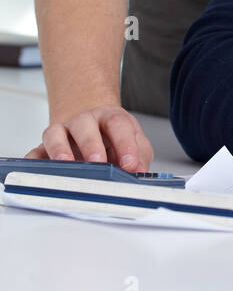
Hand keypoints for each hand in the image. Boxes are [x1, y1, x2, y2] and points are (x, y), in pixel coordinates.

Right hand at [25, 105, 153, 173]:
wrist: (92, 125)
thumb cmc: (114, 138)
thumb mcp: (135, 143)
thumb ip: (139, 156)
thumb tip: (139, 172)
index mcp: (110, 117)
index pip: (118, 124)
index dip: (125, 144)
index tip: (130, 164)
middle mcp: (85, 121)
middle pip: (85, 125)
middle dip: (91, 144)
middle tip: (98, 163)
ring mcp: (63, 132)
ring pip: (55, 133)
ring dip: (59, 148)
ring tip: (67, 164)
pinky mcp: (45, 147)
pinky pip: (35, 152)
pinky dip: (34, 161)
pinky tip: (40, 172)